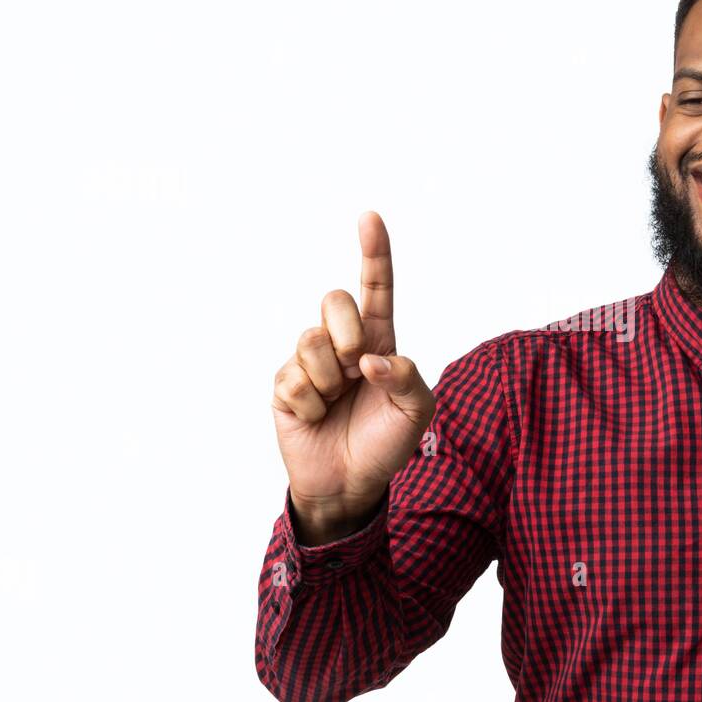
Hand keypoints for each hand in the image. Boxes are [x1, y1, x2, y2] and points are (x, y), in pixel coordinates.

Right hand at [271, 212, 434, 541]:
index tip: (370, 217)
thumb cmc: (387, 443)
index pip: (376, 289)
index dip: (374, 253)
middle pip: (333, 300)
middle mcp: (342, 344)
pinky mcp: (284, 386)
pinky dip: (312, 403)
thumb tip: (370, 359)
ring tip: (337, 402)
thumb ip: (405, 376)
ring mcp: (310, 363)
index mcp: (380, 341)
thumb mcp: (416, 411)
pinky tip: (317, 417)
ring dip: (330, 378)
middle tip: (358, 368)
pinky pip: (293, 378)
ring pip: (311, 340)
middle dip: (348, 331)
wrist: (352, 484)